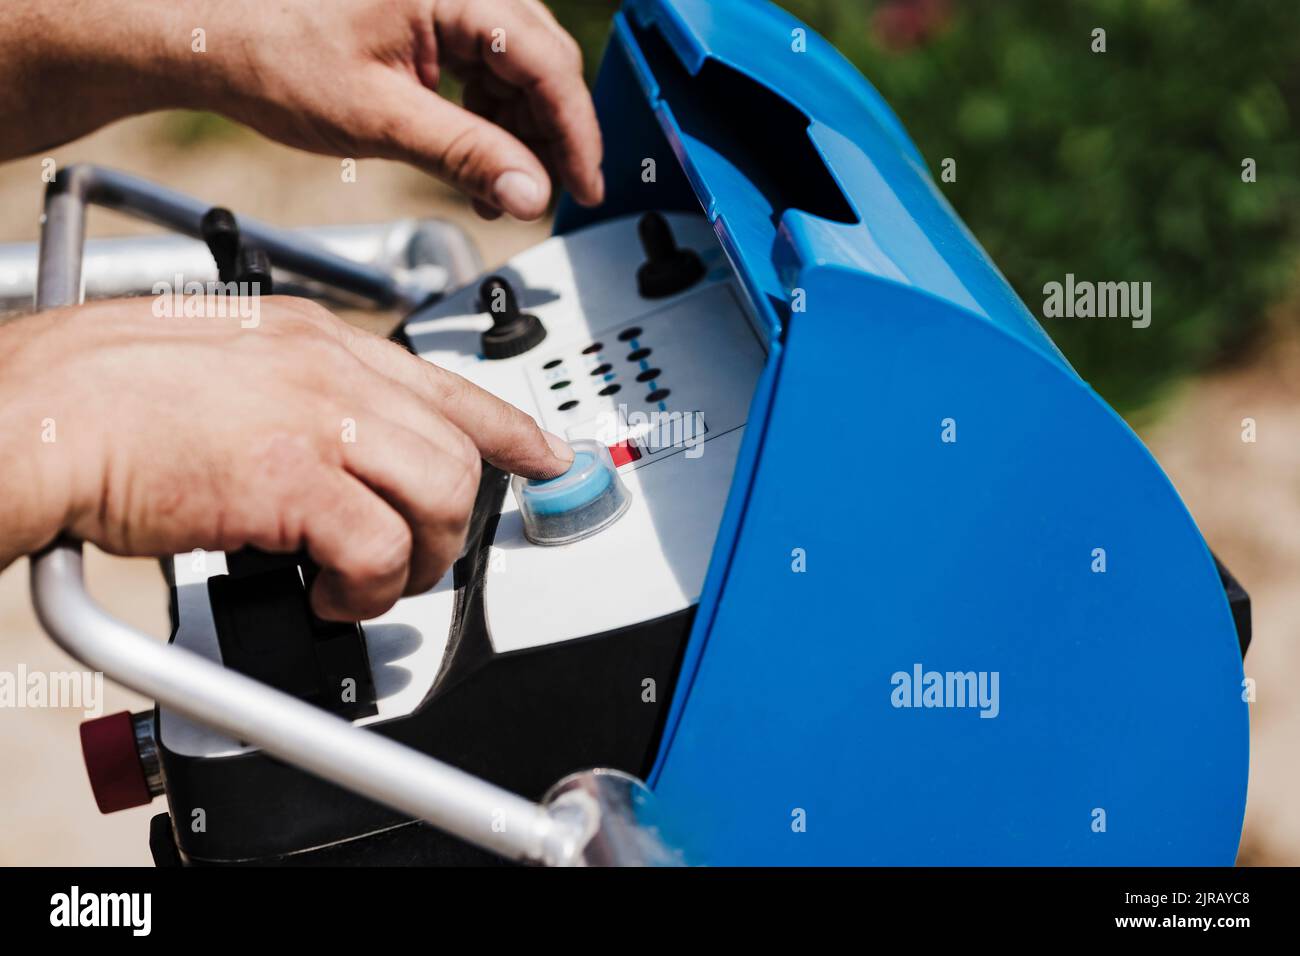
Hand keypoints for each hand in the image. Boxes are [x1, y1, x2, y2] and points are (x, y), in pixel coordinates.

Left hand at [0, 0, 602, 219]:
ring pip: (517, 69)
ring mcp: (446, 1)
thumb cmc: (274, 55)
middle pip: (541, 61)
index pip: (545, 61)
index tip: (586, 186)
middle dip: (552, 134)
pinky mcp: (431, 22)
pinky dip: (489, 121)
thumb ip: (465, 155)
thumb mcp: (379, 118)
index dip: (575, 131)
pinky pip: (485, 71)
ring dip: (521, 133)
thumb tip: (530, 194)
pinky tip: (480, 164)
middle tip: (553, 195)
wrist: (211, 37)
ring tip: (504, 191)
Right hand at [0, 297, 573, 618]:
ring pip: (443, 497)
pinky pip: (381, 551)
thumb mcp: (224, 367)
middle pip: (460, 452)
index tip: (547, 453)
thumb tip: (338, 462)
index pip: (447, 383)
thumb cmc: (103, 397)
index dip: (510, 427)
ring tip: (363, 582)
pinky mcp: (291, 478)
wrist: (33, 413)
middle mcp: (331, 369)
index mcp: (317, 340)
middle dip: (452, 524)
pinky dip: (365, 591)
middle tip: (412, 560)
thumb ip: (296, 403)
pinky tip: (327, 594)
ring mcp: (317, 419)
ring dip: (416, 561)